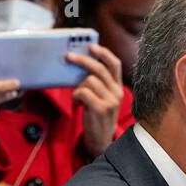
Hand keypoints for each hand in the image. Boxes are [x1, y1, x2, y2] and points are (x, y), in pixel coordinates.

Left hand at [69, 43, 124, 157]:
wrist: (101, 140)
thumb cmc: (98, 116)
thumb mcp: (103, 97)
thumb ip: (98, 82)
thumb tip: (80, 64)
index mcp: (118, 87)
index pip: (115, 64)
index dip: (103, 53)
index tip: (90, 46)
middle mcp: (117, 92)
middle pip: (99, 68)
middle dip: (82, 60)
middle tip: (68, 57)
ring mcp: (110, 101)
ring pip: (89, 80)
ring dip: (78, 86)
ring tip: (79, 97)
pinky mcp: (101, 108)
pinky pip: (83, 92)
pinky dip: (76, 95)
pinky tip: (78, 103)